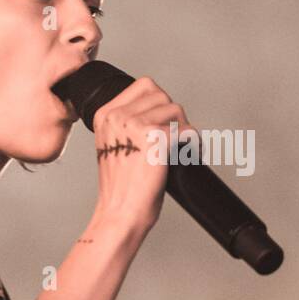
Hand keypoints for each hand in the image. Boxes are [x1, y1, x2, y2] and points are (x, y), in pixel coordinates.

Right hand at [88, 76, 198, 236]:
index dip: (160, 102)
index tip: (164, 122)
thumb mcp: (113, 146)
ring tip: (181, 147)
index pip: (144, 86)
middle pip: (161, 95)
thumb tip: (156, 109)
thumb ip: (126, 124)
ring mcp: (135, 126)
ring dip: (183, 127)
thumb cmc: (121, 187)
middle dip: (173, 115)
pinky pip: (187, 130)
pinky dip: (194, 142)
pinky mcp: (155, 139)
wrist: (120, 213)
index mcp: (104, 115)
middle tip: (175, 136)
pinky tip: (191, 153)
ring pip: (175, 109)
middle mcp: (117, 116)